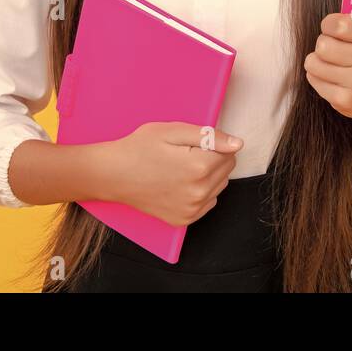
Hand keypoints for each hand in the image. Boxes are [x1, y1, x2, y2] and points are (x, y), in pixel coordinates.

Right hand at [103, 122, 242, 226]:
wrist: (113, 175)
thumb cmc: (140, 148)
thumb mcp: (172, 131)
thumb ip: (209, 136)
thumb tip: (238, 144)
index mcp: (200, 167)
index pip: (230, 151)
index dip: (212, 142)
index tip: (191, 143)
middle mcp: (200, 192)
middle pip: (227, 168)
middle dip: (213, 158)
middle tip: (184, 154)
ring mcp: (192, 209)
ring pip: (220, 185)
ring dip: (208, 175)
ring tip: (181, 168)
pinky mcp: (185, 219)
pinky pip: (209, 201)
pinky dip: (200, 191)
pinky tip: (180, 183)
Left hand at [304, 0, 351, 121]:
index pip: (338, 23)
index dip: (329, 24)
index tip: (334, 29)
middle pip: (322, 44)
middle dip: (323, 44)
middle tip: (334, 49)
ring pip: (314, 62)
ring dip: (317, 61)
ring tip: (332, 64)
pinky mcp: (345, 101)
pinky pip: (313, 79)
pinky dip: (317, 77)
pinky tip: (332, 78)